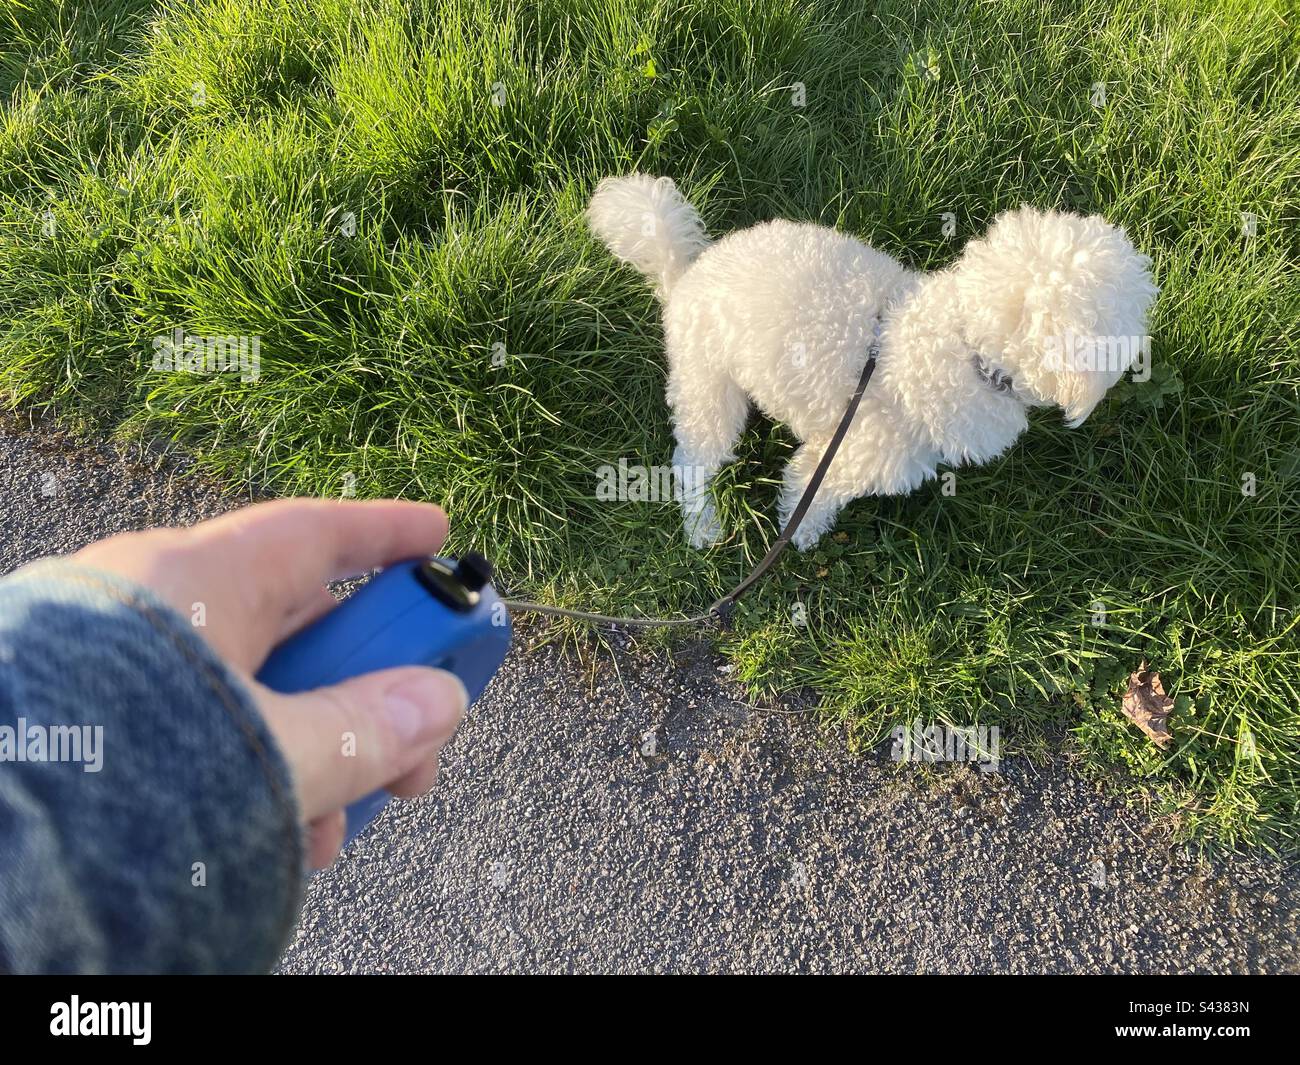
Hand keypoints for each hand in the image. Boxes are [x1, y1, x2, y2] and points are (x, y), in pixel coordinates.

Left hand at [74, 498, 467, 868]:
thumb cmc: (114, 776)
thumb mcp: (269, 758)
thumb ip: (365, 729)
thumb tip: (438, 703)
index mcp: (192, 581)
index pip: (310, 534)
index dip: (385, 534)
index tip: (437, 536)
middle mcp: (151, 606)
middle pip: (291, 625)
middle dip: (365, 689)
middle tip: (419, 743)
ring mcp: (116, 663)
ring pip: (246, 687)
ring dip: (311, 749)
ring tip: (330, 827)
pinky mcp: (89, 717)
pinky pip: (195, 722)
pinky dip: (249, 767)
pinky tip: (270, 833)